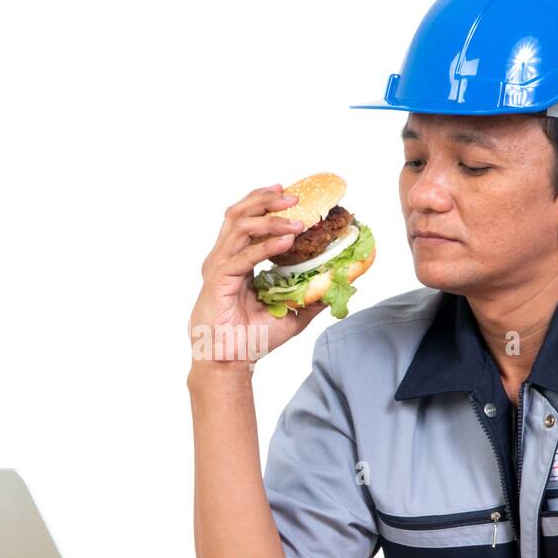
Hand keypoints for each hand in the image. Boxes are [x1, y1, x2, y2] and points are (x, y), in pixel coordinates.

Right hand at [187, 184, 327, 368]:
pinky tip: (287, 240)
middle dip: (266, 200)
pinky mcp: (218, 281)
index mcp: (235, 260)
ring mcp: (219, 267)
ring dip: (270, 219)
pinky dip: (265, 246)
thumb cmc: (251, 339)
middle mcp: (224, 258)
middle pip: (238, 214)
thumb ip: (311, 297)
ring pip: (240, 227)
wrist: (230, 362)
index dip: (265, 203)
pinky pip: (243, 256)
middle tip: (294, 197)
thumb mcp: (291, 314)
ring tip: (297, 220)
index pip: (247, 220)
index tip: (290, 194)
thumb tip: (339, 284)